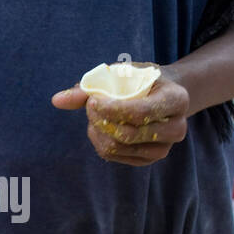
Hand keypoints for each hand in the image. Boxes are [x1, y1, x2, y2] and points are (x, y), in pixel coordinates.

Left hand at [51, 69, 189, 165]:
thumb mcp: (122, 74)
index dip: (112, 109)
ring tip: (94, 115)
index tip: (92, 101)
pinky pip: (115, 156)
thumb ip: (90, 86)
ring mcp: (163, 148)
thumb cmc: (139, 80)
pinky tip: (99, 127)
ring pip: (119, 147)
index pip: (141, 113)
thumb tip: (56, 100)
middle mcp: (176, 128)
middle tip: (89, 106)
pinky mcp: (148, 159)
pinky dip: (100, 141)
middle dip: (101, 120)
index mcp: (177, 100)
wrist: (161, 95)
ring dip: (98, 131)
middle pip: (129, 134)